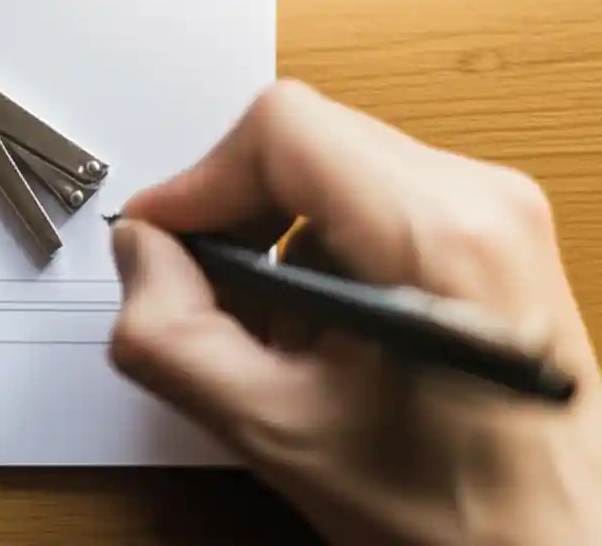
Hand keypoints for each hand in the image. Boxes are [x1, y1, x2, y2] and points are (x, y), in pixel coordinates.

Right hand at [109, 81, 601, 544]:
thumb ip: (175, 339)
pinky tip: (319, 337)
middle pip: (305, 143)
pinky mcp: (490, 237)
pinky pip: (370, 204)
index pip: (282, 129)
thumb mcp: (279, 434)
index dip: (199, 181)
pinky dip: (316, 256)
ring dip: (272, 242)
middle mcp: (481, 200)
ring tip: (271, 335)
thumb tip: (140, 254)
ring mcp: (495, 214)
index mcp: (439, 233)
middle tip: (205, 296)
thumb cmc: (460, 516)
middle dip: (233, 215)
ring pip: (331, 172)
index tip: (161, 241)